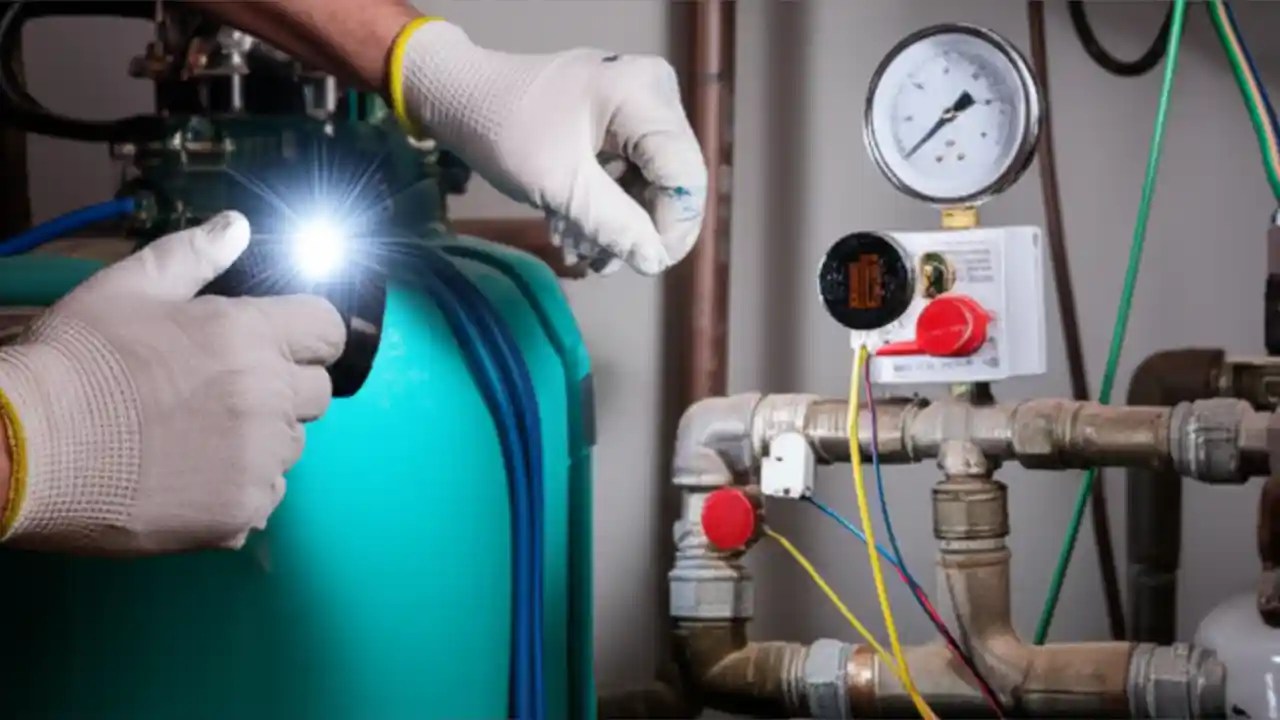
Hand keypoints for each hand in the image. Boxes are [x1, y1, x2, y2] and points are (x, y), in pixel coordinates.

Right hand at [0, 212, 345, 554]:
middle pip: (316, 392)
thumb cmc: (76, 361)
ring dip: (261, 440)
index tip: (276, 345)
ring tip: (195, 438)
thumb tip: (238, 226)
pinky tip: (190, 478)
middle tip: (221, 394)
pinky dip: (240, 488)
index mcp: (250, 335)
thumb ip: (192, 257)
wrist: (26, 448)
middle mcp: (268, 396)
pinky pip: (268, 495)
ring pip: (291, 446)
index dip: (307, 336)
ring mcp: (260, 458)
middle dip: (283, 388)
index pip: (327, 331)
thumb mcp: (127, 289)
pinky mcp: (243, 510)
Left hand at [394, 20, 707, 275]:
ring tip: (578, 251)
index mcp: (644, 97)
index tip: (642, 265)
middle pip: (672, 181)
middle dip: (639, 229)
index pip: (685, 176)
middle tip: (600, 263)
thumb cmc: (503, 129)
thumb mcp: (559, 185)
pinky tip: (575, 233)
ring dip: (617, 224)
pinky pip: (631, 172)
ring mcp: (637, 107)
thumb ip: (614, 225)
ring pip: (651, 183)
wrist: (459, 95)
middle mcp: (652, 95)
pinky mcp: (619, 122)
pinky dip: (605, 206)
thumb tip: (656, 262)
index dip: (671, 228)